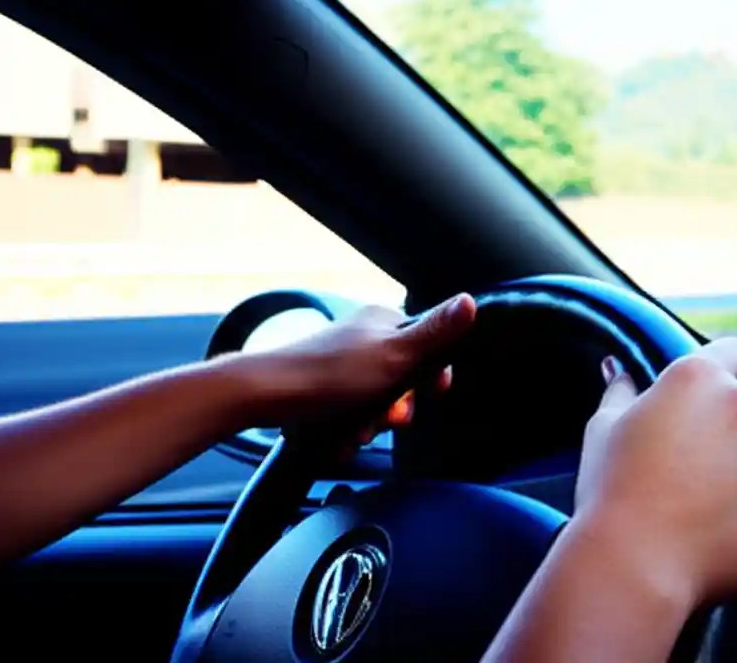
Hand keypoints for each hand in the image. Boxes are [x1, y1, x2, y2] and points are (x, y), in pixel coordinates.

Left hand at [248, 293, 476, 441]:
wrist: (265, 396)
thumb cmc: (329, 375)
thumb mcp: (394, 356)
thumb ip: (435, 333)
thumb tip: (471, 301)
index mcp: (383, 322)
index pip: (428, 349)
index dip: (431, 378)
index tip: (428, 395)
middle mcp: (362, 338)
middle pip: (402, 382)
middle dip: (394, 409)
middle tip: (384, 419)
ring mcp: (340, 364)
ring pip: (374, 403)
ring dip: (369, 423)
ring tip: (353, 430)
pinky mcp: (322, 388)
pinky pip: (348, 414)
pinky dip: (346, 429)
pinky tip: (337, 436)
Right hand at [573, 338, 736, 608]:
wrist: (637, 561)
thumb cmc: (612, 489)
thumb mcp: (604, 428)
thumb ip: (621, 390)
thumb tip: (617, 368)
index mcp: (698, 377)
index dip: (731, 370)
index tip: (716, 397)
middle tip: (703, 458)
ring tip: (708, 500)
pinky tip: (722, 525)